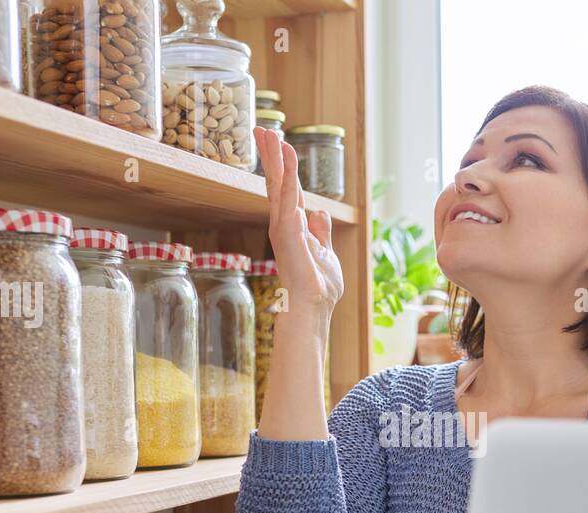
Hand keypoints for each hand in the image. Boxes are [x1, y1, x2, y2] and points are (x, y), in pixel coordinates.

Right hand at [254, 125, 343, 331]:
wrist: (313, 307)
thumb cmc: (318, 286)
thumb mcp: (325, 252)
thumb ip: (320, 232)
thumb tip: (318, 212)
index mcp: (294, 224)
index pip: (287, 187)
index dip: (282, 163)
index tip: (276, 139)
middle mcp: (285, 224)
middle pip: (277, 182)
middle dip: (271, 155)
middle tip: (262, 129)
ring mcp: (285, 231)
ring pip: (281, 189)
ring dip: (277, 163)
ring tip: (272, 139)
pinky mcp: (289, 239)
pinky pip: (289, 208)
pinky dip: (288, 189)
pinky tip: (286, 165)